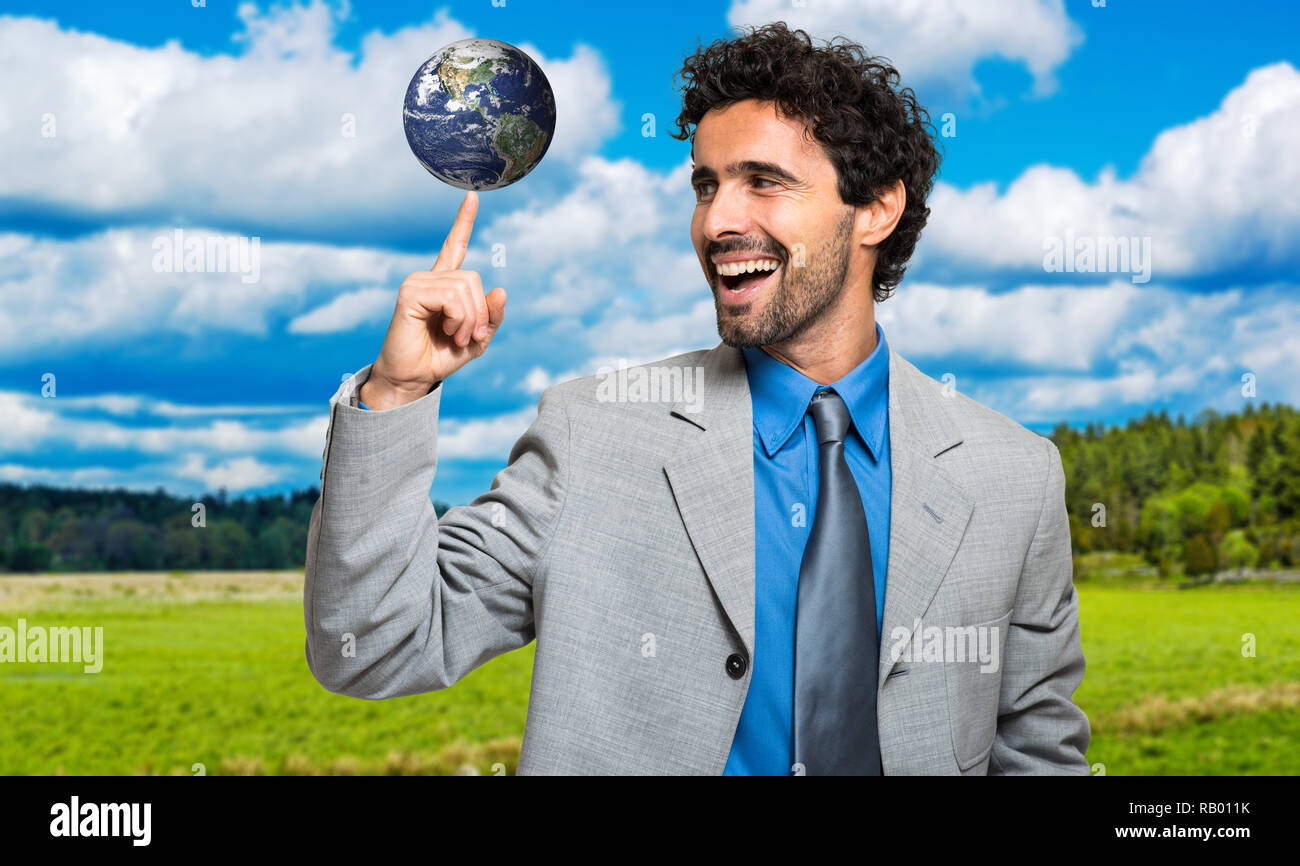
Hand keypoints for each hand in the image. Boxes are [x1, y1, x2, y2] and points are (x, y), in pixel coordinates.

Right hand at [362, 191, 506, 408]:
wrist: (413, 378)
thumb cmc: (441, 357)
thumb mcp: (477, 338)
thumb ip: (492, 317)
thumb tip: (501, 290)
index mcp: (444, 284)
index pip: (454, 245)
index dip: (463, 221)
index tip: (472, 196)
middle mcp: (429, 278)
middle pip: (474, 279)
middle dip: (480, 312)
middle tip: (469, 336)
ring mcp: (417, 282)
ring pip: (465, 287)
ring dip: (469, 320)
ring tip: (455, 337)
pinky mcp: (410, 292)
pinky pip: (452, 297)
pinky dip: (458, 319)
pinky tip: (446, 332)